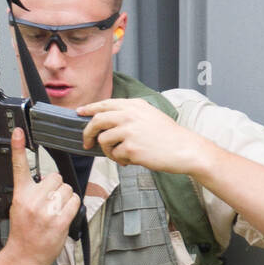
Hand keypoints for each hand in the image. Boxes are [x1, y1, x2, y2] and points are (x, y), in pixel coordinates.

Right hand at [3, 128, 79, 264]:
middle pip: (56, 178)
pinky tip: (63, 217)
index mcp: (20, 194)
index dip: (18, 147)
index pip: (19, 167)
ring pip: (67, 189)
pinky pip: (74, 202)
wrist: (23, 256)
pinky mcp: (59, 220)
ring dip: (66, 199)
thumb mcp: (19, 208)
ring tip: (55, 213)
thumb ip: (31, 192)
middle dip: (57, 188)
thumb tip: (49, 181)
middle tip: (50, 204)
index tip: (18, 131)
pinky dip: (73, 207)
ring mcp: (46, 210)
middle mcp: (33, 200)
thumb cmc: (23, 233)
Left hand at [77, 98, 213, 176]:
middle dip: (87, 133)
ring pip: (103, 141)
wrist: (184, 149)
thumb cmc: (168, 136)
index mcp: (134, 105)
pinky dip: (121, 160)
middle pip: (97, 121)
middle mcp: (129, 115)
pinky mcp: (130, 147)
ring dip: (108, 151)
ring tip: (121, 156)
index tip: (80, 112)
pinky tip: (134, 160)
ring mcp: (129, 131)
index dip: (90, 109)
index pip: (105, 104)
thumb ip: (129, 114)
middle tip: (86, 143)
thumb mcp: (149, 115)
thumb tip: (106, 124)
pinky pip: (115, 155)